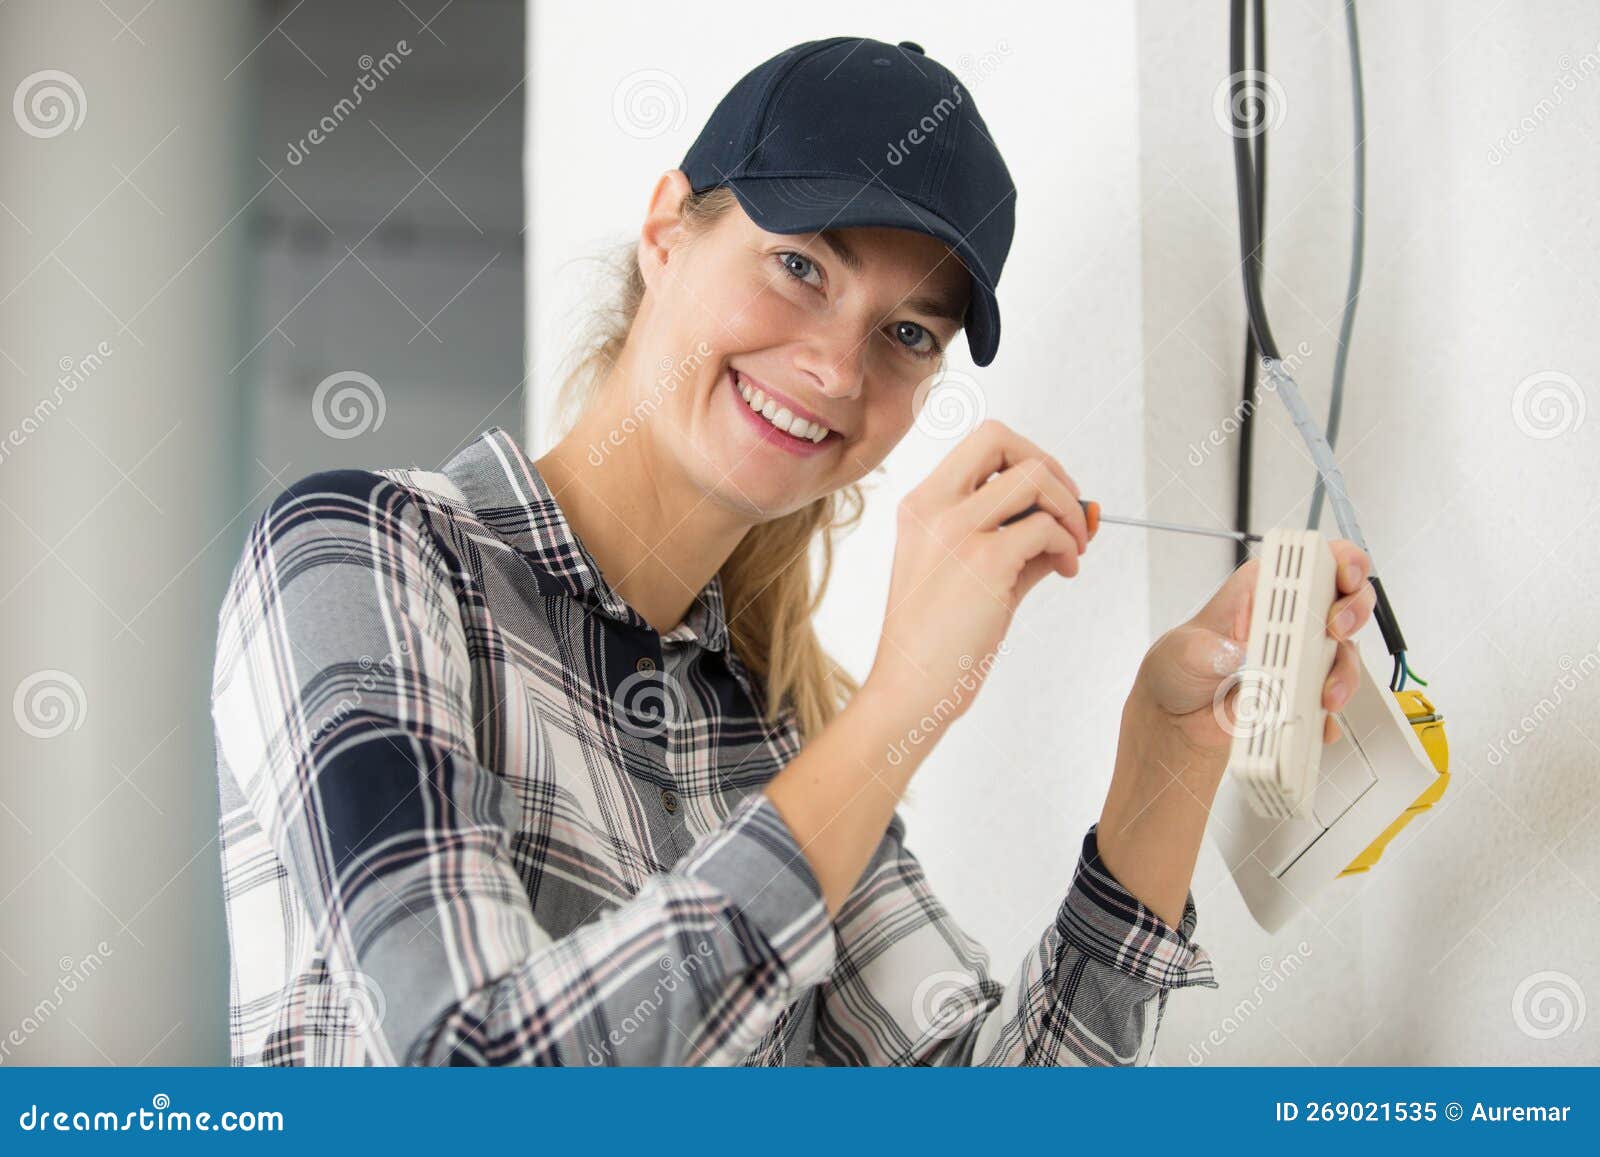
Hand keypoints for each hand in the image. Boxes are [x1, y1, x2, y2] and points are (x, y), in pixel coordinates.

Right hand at [862, 419, 1091, 735]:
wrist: (911, 687)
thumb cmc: (938, 640)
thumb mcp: (973, 575)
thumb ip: (1018, 540)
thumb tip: (1077, 521)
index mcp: (921, 505)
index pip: (981, 443)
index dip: (1025, 457)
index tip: (1048, 495)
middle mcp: (933, 506)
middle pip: (1001, 438)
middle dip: (1050, 467)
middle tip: (1070, 508)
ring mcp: (955, 530)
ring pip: (1033, 477)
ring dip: (1068, 508)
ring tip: (1074, 547)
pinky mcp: (983, 560)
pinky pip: (1045, 528)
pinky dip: (1068, 545)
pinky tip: (1065, 571)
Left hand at [1131, 537, 1377, 767]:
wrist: (1175, 721)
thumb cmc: (1178, 670)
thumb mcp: (1184, 652)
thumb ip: (1213, 652)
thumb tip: (1242, 656)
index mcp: (1262, 591)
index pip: (1312, 561)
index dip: (1340, 562)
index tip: (1345, 579)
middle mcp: (1289, 619)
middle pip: (1345, 601)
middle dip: (1353, 612)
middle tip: (1336, 630)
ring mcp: (1302, 657)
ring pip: (1346, 654)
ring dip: (1343, 672)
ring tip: (1323, 692)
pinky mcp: (1306, 694)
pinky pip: (1333, 703)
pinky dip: (1329, 715)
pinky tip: (1313, 722)